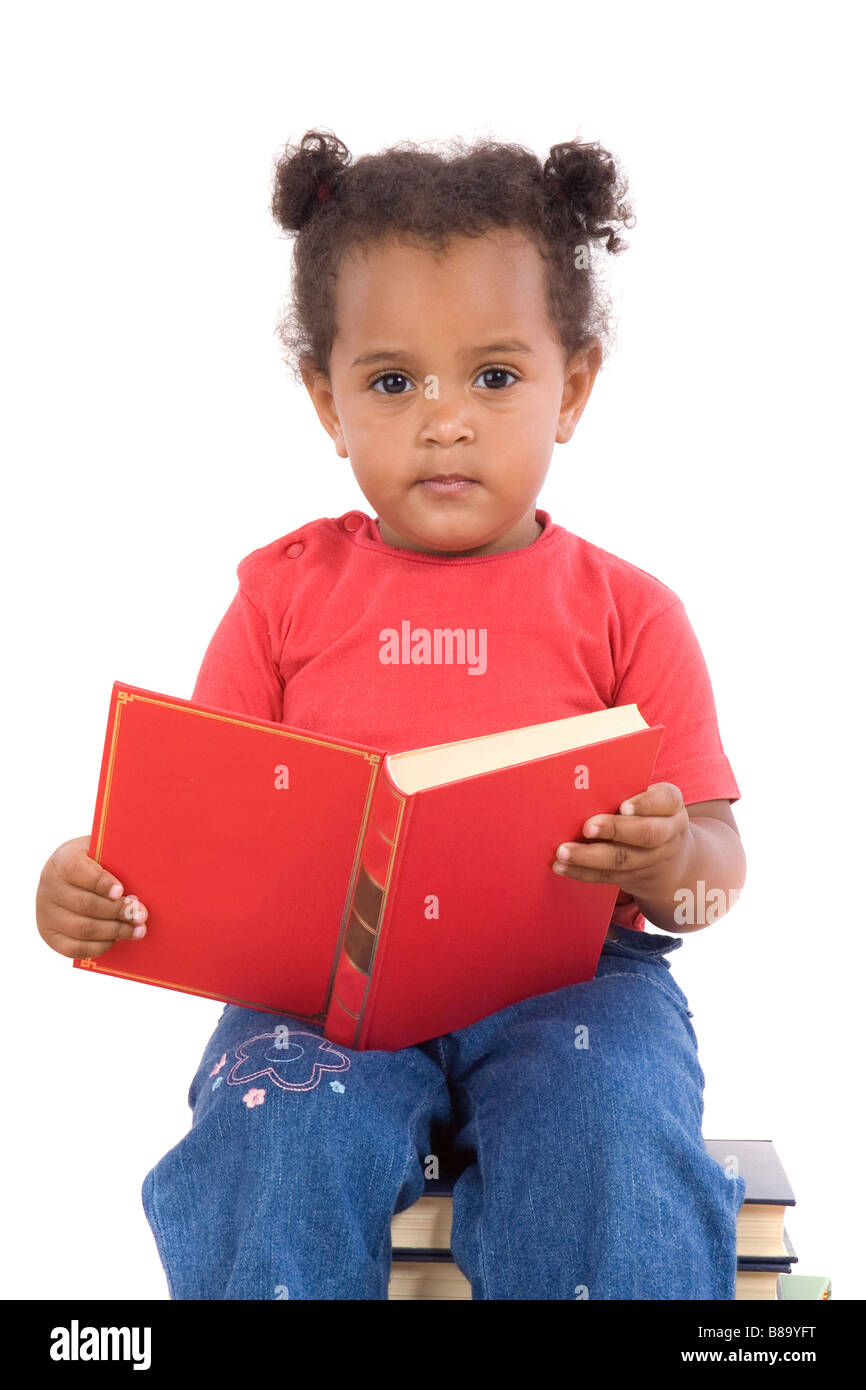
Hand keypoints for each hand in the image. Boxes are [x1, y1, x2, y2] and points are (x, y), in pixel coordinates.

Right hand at [35, 835, 148, 958]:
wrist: (69, 879)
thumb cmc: (96, 864)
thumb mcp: (103, 852)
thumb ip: (117, 859)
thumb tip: (147, 870)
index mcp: (62, 860)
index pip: (76, 870)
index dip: (99, 882)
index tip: (121, 890)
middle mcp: (49, 887)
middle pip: (85, 904)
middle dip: (118, 911)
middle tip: (141, 915)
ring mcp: (46, 913)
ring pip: (82, 928)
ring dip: (115, 931)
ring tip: (138, 930)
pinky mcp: (50, 935)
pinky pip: (75, 948)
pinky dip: (100, 945)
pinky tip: (117, 939)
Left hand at [551, 782, 693, 903]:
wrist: (675, 864)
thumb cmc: (649, 817)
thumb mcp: (652, 802)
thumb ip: (627, 792)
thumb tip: (584, 787)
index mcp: (671, 807)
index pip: (666, 800)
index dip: (645, 804)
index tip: (623, 806)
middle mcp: (668, 834)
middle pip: (646, 834)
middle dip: (614, 830)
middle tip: (587, 827)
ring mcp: (653, 860)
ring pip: (622, 860)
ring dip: (589, 857)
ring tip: (563, 851)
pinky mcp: (634, 878)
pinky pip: (607, 876)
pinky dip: (582, 871)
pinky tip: (561, 866)